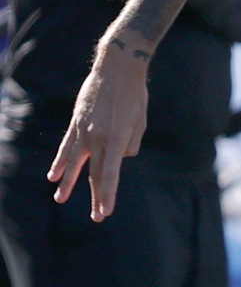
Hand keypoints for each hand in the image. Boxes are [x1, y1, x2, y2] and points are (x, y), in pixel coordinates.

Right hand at [49, 34, 152, 219]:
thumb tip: (120, 158)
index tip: (106, 212)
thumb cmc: (135, 96)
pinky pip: (66, 146)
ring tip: (61, 200)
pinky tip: (53, 175)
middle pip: (94, 173)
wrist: (118, 68)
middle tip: (96, 218)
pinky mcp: (76, 122)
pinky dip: (60, 162)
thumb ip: (131, 144)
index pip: (110, 175)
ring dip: (68, 183)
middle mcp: (97, 138)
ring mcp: (83, 130)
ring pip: (74, 162)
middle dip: (96, 197)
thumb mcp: (140, 122)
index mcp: (117, 140)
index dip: (107, 195)